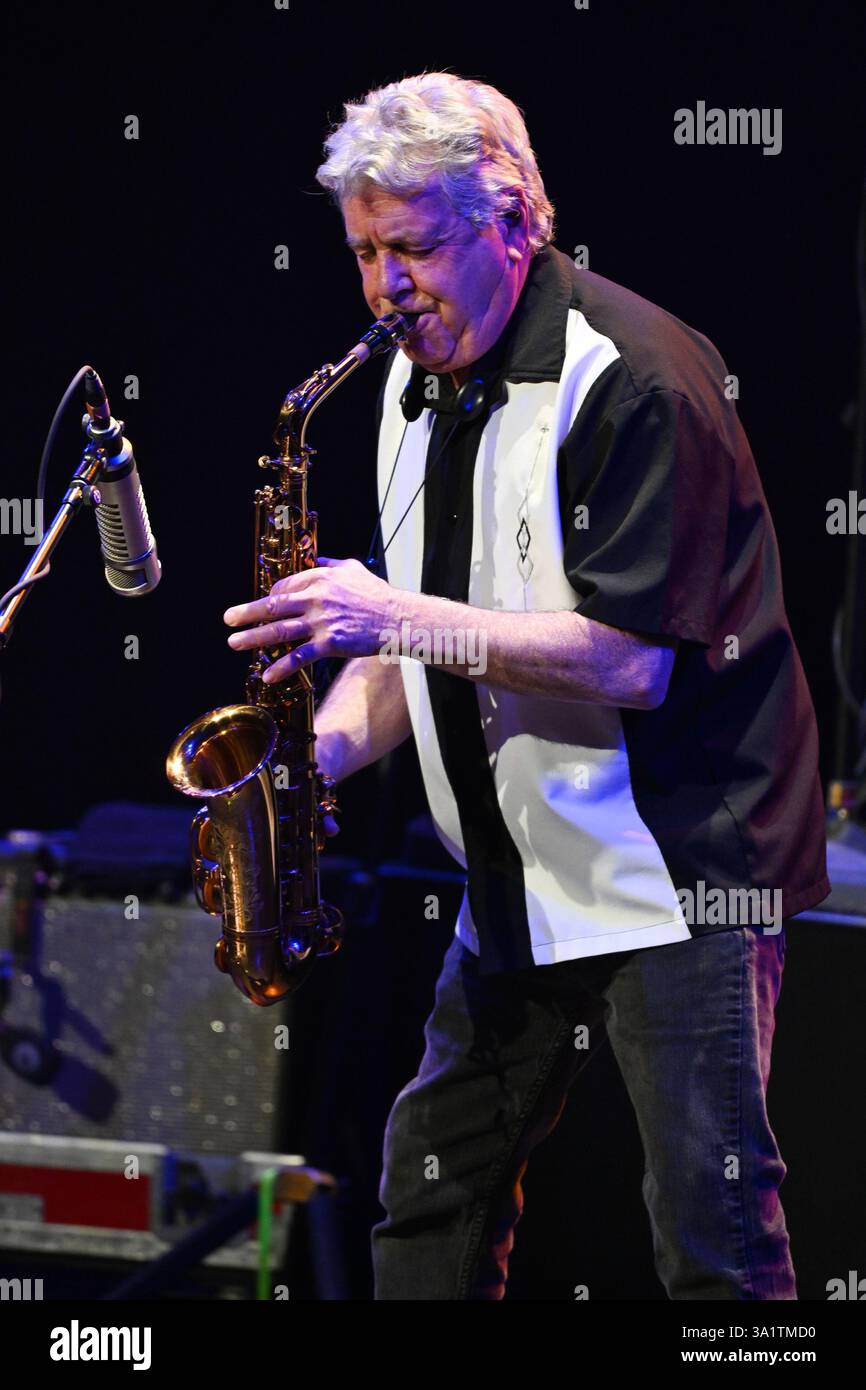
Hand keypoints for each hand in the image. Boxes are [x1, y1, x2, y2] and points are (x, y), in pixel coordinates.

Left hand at [224, 557, 398, 683]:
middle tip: (228, 619)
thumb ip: (330, 564)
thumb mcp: (353, 568)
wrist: (398, 618)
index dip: (270, 596)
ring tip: (234, 643)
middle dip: (247, 613)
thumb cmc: (377, 594)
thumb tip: (314, 559)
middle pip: (274, 605)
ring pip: (280, 630)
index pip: (284, 586)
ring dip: (254, 638)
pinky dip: (282, 666)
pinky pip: (300, 656)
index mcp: (320, 578)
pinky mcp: (330, 643)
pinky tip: (268, 675)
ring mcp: (322, 622)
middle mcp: (316, 598)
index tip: (262, 606)